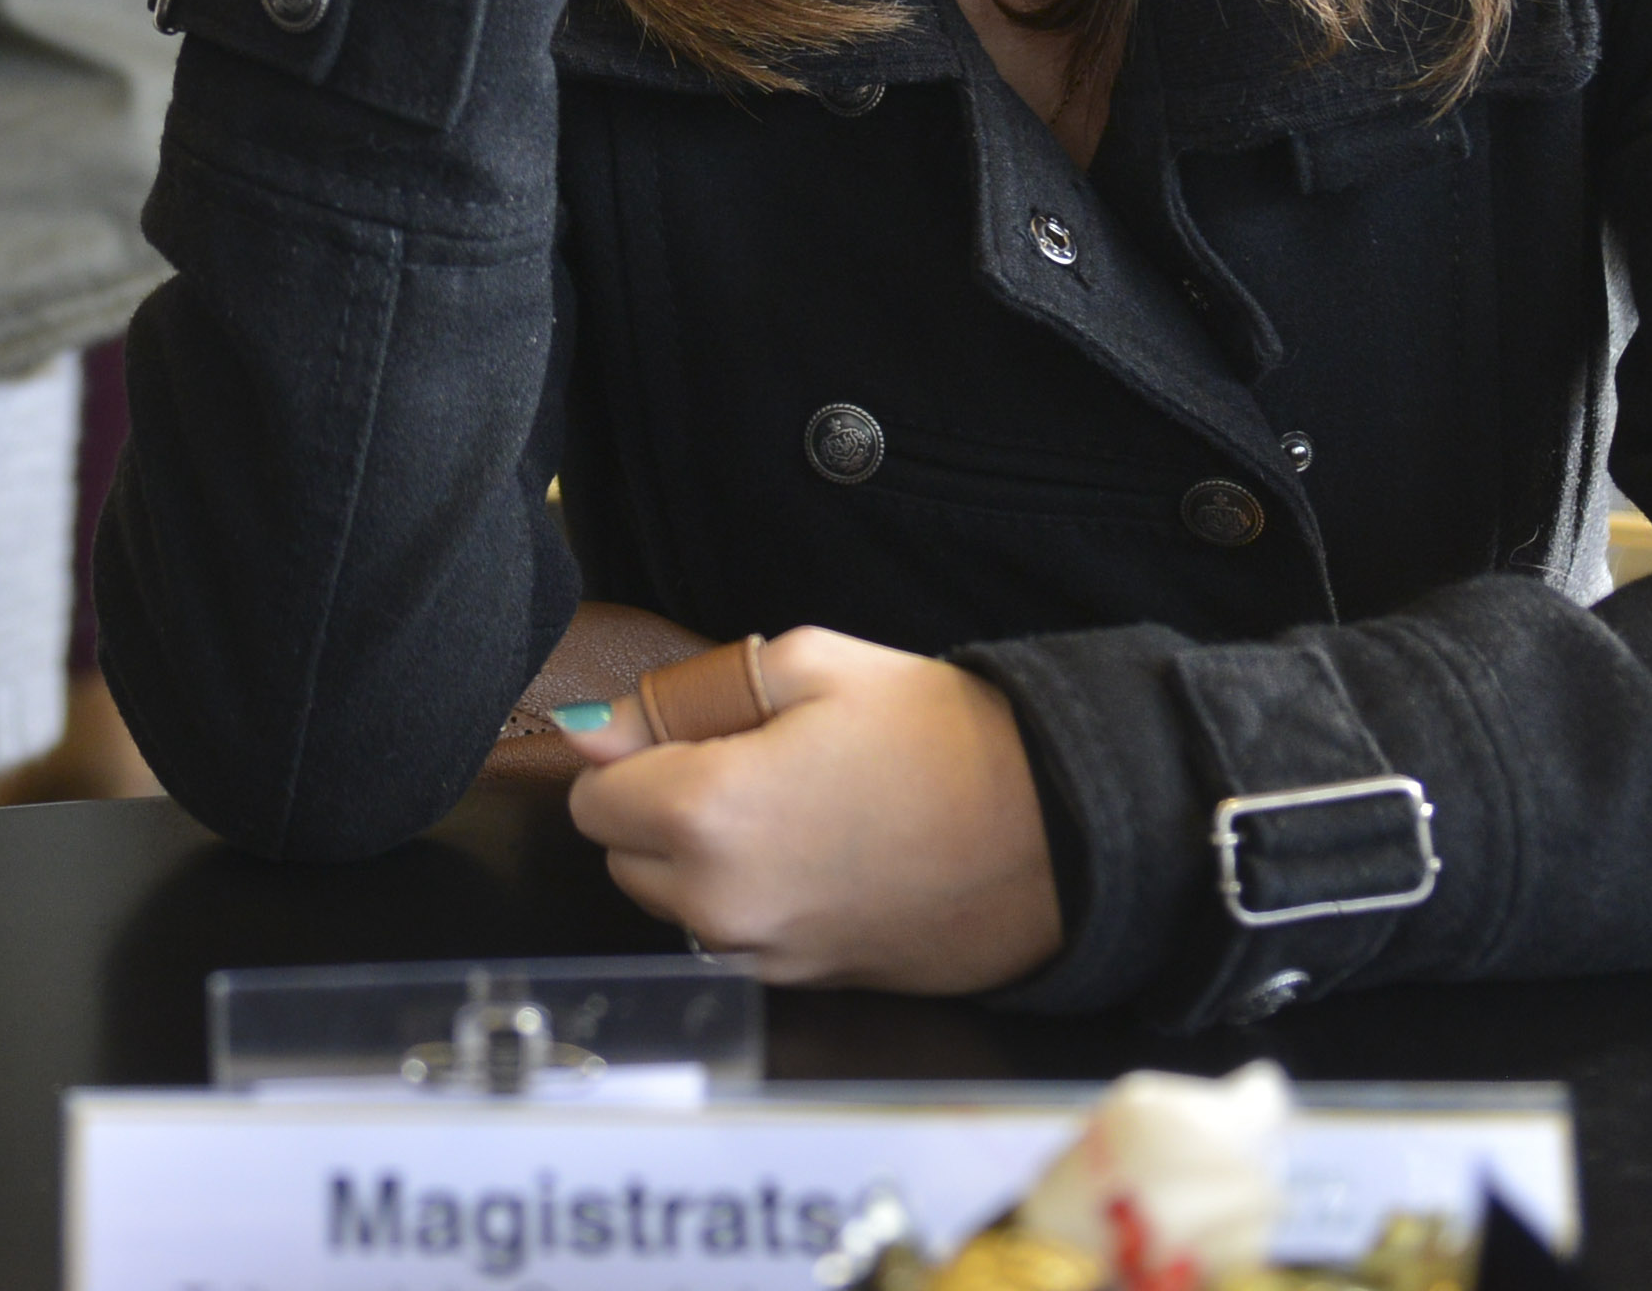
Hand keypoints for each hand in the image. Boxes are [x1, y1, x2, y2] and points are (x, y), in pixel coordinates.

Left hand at [561, 627, 1062, 994]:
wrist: (1059, 833)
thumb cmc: (940, 735)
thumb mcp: (808, 665)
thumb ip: (684, 698)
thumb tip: (592, 733)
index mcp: (707, 814)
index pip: (593, 797)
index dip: (635, 755)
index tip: (696, 733)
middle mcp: (720, 904)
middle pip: (624, 858)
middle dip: (662, 811)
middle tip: (754, 764)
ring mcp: (764, 957)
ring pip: (674, 905)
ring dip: (702, 863)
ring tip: (796, 811)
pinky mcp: (805, 985)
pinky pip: (735, 940)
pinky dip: (752, 902)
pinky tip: (823, 858)